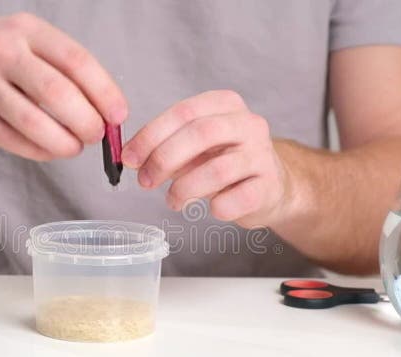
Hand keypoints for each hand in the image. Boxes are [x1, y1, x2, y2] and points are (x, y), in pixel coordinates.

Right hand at [0, 13, 126, 160]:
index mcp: (26, 30)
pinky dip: (38, 150)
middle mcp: (1, 50)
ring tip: (75, 148)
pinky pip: (10, 139)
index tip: (118, 115)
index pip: (77, 61)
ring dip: (63, 142)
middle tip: (96, 136)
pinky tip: (50, 152)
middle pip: (58, 92)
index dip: (104, 92)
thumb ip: (59, 69)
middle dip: (86, 121)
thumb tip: (104, 110)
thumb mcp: (22, 44)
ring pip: (33, 121)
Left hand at [123, 90, 288, 228]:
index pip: (184, 112)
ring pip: (217, 170)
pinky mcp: (269, 187)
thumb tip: (133, 158)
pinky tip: (211, 208)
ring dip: (184, 188)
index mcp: (226, 105)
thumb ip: (166, 147)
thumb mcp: (196, 147)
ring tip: (173, 200)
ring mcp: (262, 155)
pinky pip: (236, 199)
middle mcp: (249, 124)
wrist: (271, 186)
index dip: (151, 135)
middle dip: (164, 159)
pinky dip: (216, 207)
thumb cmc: (226, 162)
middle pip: (201, 133)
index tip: (129, 158)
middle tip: (145, 181)